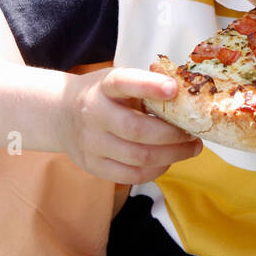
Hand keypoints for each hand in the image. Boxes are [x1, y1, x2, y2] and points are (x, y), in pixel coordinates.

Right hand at [62, 66, 201, 182]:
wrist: (61, 115)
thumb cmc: (102, 95)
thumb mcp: (117, 80)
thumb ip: (145, 85)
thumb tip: (188, 94)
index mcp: (102, 86)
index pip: (123, 82)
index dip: (149, 85)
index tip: (174, 89)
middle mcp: (93, 114)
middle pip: (137, 130)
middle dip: (173, 135)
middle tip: (194, 132)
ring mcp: (90, 143)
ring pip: (138, 157)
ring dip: (172, 155)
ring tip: (190, 148)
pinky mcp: (93, 166)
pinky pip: (131, 175)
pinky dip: (156, 170)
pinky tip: (168, 160)